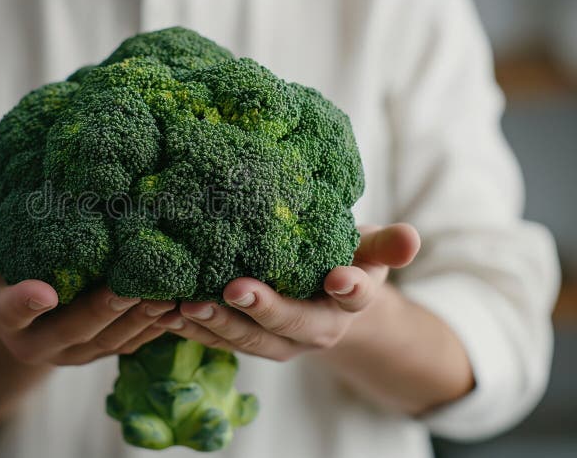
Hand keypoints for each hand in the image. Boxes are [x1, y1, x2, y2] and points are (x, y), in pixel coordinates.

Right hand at [0, 229, 172, 365]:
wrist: (29, 307)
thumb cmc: (5, 269)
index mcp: (4, 317)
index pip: (12, 311)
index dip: (25, 303)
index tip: (44, 292)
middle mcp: (41, 343)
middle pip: (74, 329)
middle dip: (101, 311)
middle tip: (127, 288)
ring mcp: (77, 351)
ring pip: (111, 340)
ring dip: (139, 320)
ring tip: (165, 295)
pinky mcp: (106, 349)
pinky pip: (134, 344)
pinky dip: (157, 327)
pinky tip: (180, 305)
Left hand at [154, 224, 420, 360]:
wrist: (321, 299)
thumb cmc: (343, 261)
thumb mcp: (368, 251)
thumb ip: (386, 245)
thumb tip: (413, 237)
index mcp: (348, 302)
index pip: (353, 297)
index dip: (348, 287)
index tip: (339, 276)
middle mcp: (313, 329)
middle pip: (289, 325)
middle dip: (262, 310)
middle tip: (234, 290)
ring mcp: (278, 340)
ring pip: (247, 339)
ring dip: (216, 324)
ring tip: (187, 304)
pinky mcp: (245, 340)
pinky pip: (217, 339)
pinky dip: (191, 328)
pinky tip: (164, 311)